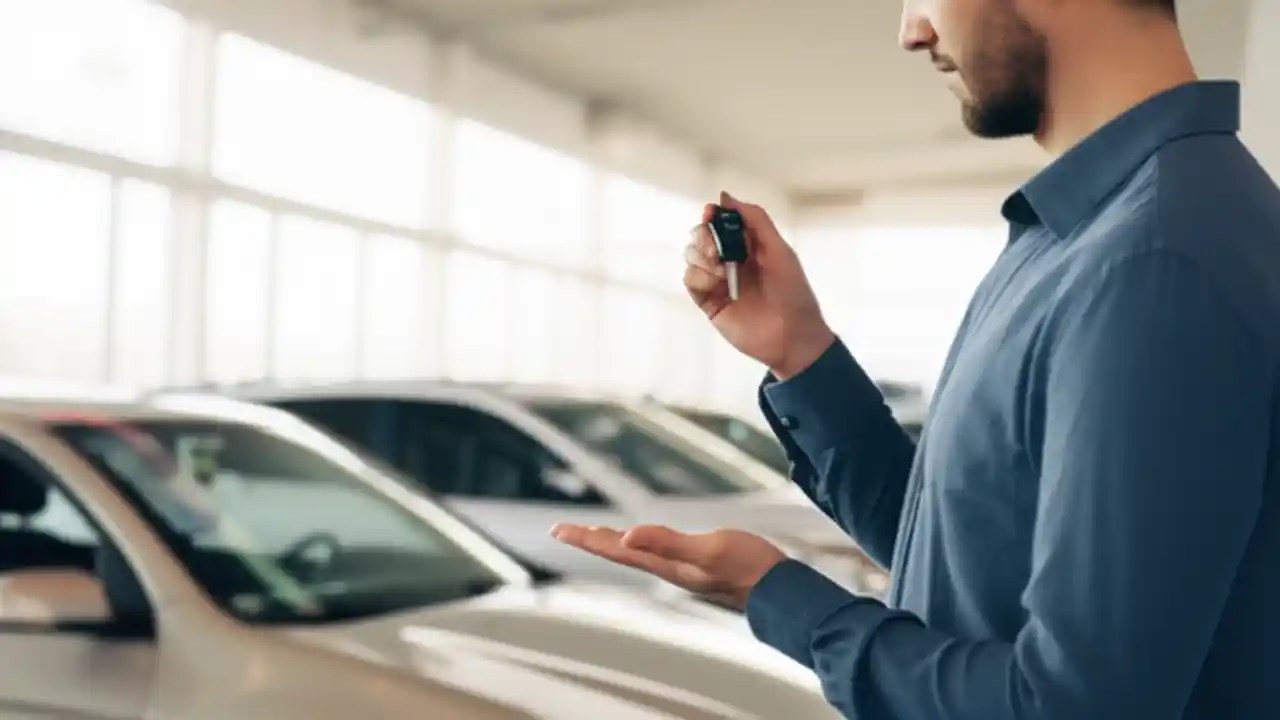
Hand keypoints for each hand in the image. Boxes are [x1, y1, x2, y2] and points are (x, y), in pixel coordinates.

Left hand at [549, 523, 786, 610]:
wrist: (779, 590)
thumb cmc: (748, 567)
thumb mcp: (708, 549)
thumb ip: (668, 543)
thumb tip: (628, 535)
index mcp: (665, 564)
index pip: (616, 548)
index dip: (587, 538)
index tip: (559, 530)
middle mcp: (668, 568)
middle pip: (619, 551)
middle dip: (590, 539)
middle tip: (561, 530)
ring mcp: (682, 568)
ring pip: (635, 553)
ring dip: (610, 542)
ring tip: (591, 535)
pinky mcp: (696, 564)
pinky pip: (654, 553)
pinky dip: (638, 544)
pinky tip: (641, 542)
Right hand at [685, 192, 834, 378]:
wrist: (790, 336)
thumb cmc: (792, 292)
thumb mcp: (779, 250)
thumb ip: (756, 220)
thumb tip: (725, 197)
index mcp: (749, 246)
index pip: (721, 222)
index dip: (713, 215)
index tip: (710, 214)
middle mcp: (730, 261)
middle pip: (701, 236)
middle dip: (705, 237)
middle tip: (718, 252)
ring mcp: (717, 281)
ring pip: (691, 256)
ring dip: (702, 258)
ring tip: (722, 273)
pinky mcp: (708, 302)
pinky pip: (690, 280)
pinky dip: (699, 278)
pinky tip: (717, 286)